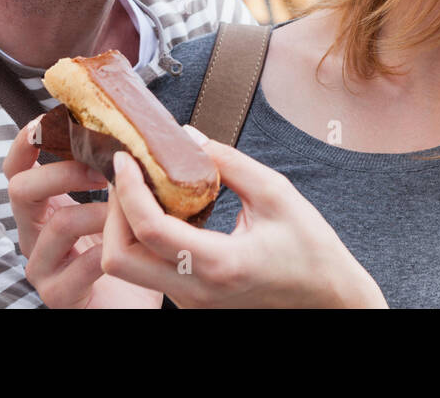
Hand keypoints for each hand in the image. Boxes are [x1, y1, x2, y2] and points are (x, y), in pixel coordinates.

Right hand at [3, 118, 163, 307]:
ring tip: (127, 211)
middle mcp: (34, 236)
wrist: (132, 307)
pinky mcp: (58, 296)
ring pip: (56, 226)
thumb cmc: (127, 252)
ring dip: (98, 211)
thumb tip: (139, 127)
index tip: (48, 119)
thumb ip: (117, 173)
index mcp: (44, 209)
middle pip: (20, 190)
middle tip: (101, 169)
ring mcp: (42, 267)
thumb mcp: (118, 205)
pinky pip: (81, 265)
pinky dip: (109, 250)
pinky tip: (127, 247)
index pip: (17, 168)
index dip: (25, 142)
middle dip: (62, 170)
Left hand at [100, 125, 386, 307]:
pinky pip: (150, 271)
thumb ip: (228, 162)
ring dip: (126, 226)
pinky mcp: (192, 303)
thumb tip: (187, 137)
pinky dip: (145, 239)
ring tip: (144, 188)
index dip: (127, 190)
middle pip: (119, 258)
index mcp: (218, 264)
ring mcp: (191, 303)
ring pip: (130, 268)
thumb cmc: (310, 249)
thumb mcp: (276, 194)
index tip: (125, 159)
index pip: (149, 229)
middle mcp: (196, 291)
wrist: (327, 299)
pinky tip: (165, 211)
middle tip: (127, 176)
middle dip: (112, 212)